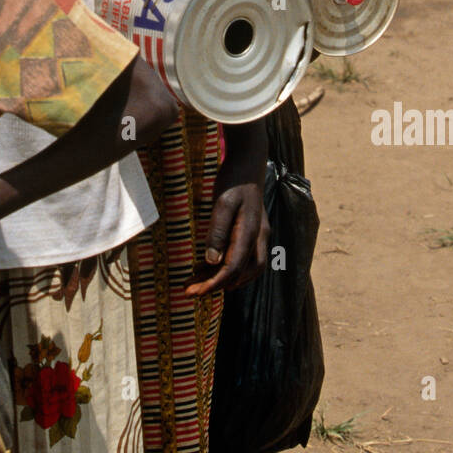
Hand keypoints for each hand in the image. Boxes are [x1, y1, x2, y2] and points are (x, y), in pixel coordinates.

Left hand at [184, 167, 268, 297]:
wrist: (248, 160)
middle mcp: (259, 238)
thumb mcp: (223, 203)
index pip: (233, 268)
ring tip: (197, 281)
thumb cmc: (234, 179)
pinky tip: (208, 265)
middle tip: (193, 291)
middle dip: (219, 285)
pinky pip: (243, 256)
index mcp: (251, 233)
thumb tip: (212, 261)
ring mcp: (258, 234)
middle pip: (244, 274)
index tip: (193, 292)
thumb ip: (218, 232)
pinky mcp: (253, 230)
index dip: (213, 283)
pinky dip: (227, 266)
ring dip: (223, 278)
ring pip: (246, 268)